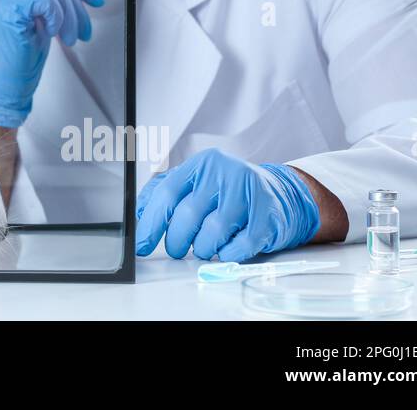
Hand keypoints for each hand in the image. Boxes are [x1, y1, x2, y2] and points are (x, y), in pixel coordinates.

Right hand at [0, 0, 104, 127]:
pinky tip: (50, 34)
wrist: (3, 83)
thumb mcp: (39, 14)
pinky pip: (48, 0)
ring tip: (68, 38)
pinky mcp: (7, 4)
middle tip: (82, 31)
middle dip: (77, 5)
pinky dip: (57, 19)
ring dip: (70, 17)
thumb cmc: (20, 52)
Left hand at [135, 149, 320, 260]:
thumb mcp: (195, 182)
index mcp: (200, 164)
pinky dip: (229, 253)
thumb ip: (164, 192)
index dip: (151, 222)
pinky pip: (242, 243)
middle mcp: (224, 172)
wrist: (277, 192)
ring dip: (204, 248)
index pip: (167, 193)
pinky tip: (226, 250)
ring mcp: (248, 191)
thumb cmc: (227, 191)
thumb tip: (139, 213)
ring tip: (204, 247)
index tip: (142, 244)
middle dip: (177, 240)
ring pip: (213, 231)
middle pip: (188, 214)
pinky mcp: (268, 212)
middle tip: (176, 249)